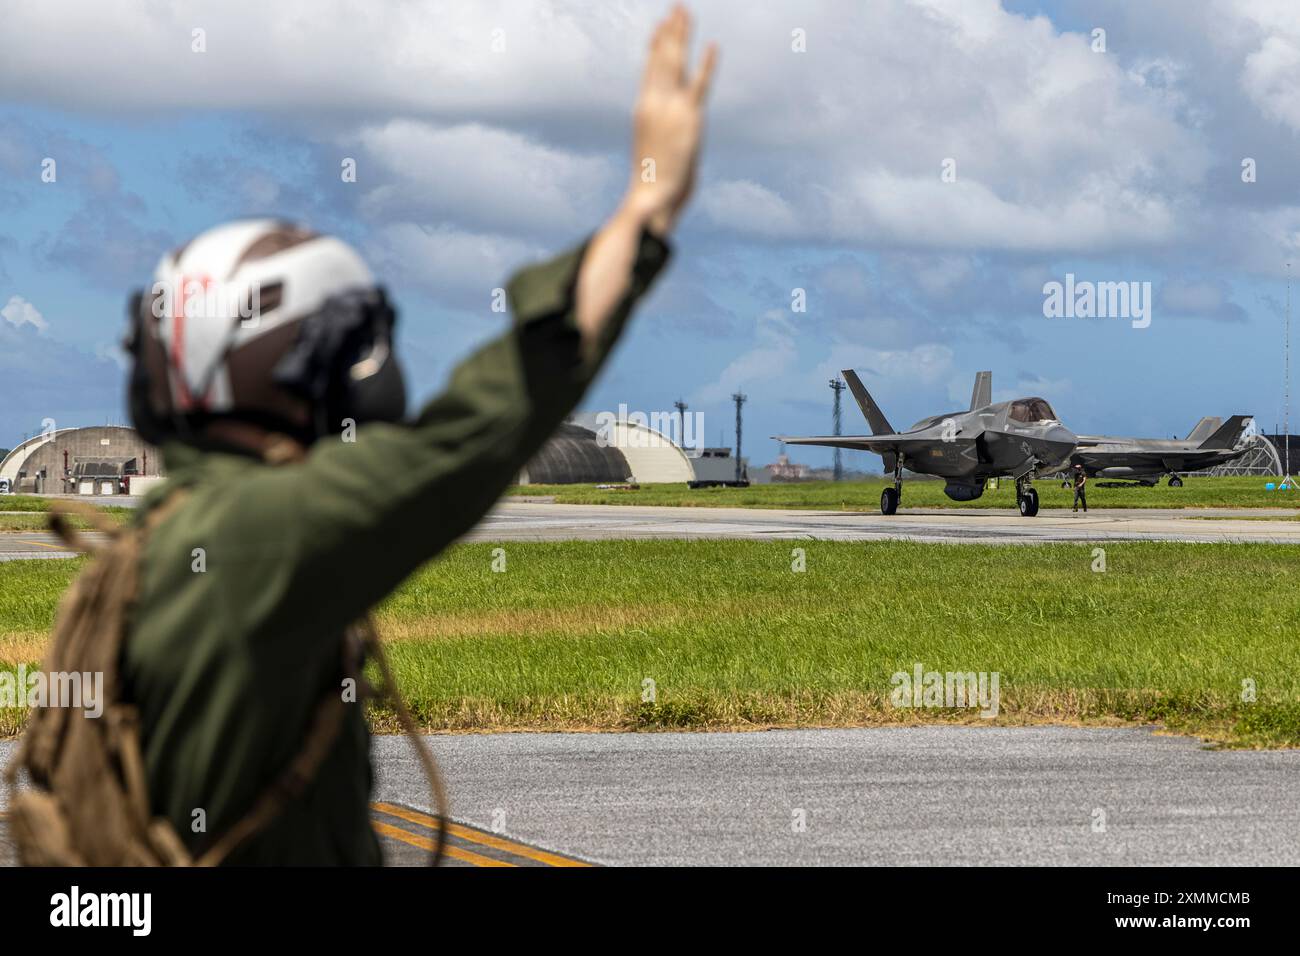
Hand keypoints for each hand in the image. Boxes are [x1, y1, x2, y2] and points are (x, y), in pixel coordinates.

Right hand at [622, 5, 716, 236]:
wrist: (651, 197)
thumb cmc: (652, 182)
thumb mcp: (652, 147)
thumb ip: (662, 129)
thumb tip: (667, 127)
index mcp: (644, 107)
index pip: (650, 69)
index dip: (656, 45)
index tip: (661, 25)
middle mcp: (655, 102)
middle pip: (663, 58)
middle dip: (671, 31)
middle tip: (677, 7)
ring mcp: (671, 108)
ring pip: (676, 63)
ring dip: (682, 36)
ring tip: (685, 12)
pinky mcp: (690, 119)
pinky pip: (700, 85)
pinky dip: (707, 65)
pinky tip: (713, 46)